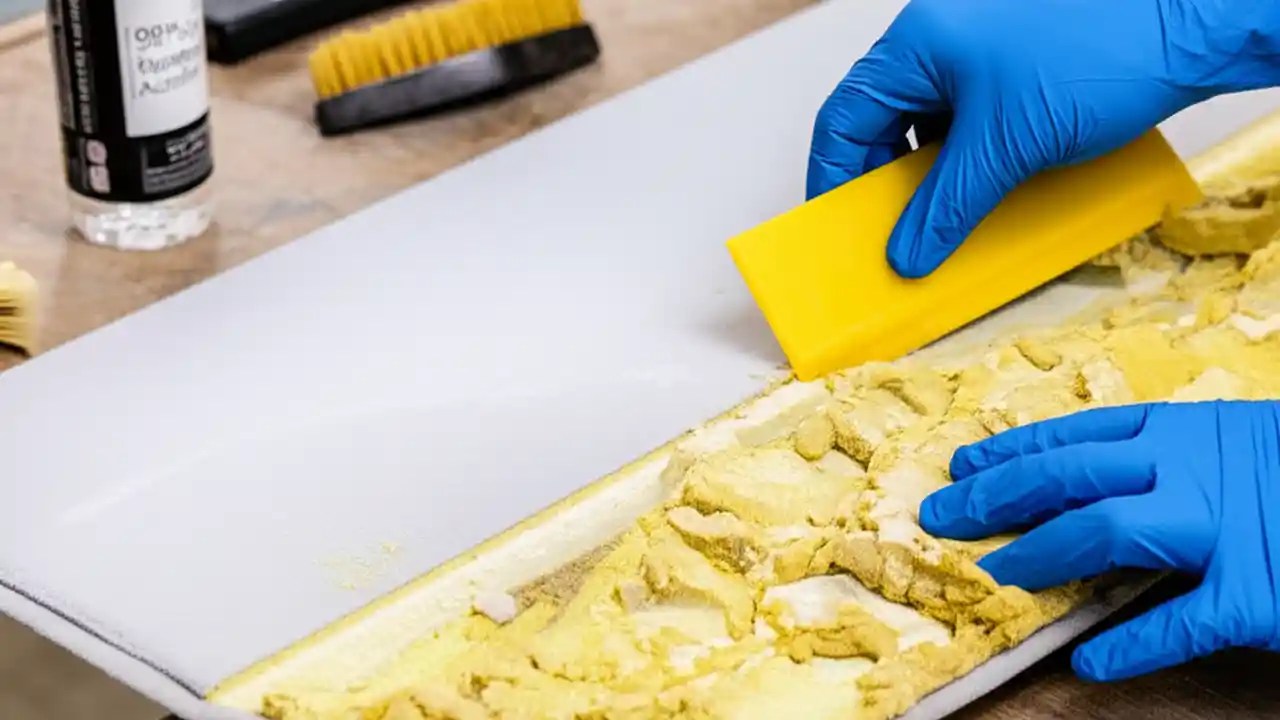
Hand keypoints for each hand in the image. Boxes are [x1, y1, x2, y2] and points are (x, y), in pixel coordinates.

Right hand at [807, 0, 1279, 277]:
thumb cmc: (1100, 55)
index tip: (832, 228)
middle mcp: (940, 40)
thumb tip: (906, 256)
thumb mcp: (1005, 147)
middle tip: (885, 232)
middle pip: (882, 119)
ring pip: (927, 123)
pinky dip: (966, 161)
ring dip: (928, 175)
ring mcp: (981, 51)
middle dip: (882, 182)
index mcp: (918, 43)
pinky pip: (968, 120)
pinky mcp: (1017, 68)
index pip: (845, 116)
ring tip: (937, 222)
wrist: (1194, 24)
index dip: (832, 178)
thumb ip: (946, 207)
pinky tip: (980, 195)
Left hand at [918, 402, 1279, 681]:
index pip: (1076, 435)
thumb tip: (1097, 475)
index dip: (1013, 450)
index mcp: (1188, 430)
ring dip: (1041, 554)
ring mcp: (1224, 530)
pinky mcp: (1256, 595)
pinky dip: (1131, 646)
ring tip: (994, 576)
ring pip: (1106, 531)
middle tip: (944, 515)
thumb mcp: (1239, 442)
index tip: (963, 463)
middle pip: (1069, 475)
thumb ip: (1175, 458)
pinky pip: (1180, 623)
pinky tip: (1090, 664)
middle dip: (997, 495)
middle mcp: (1194, 470)